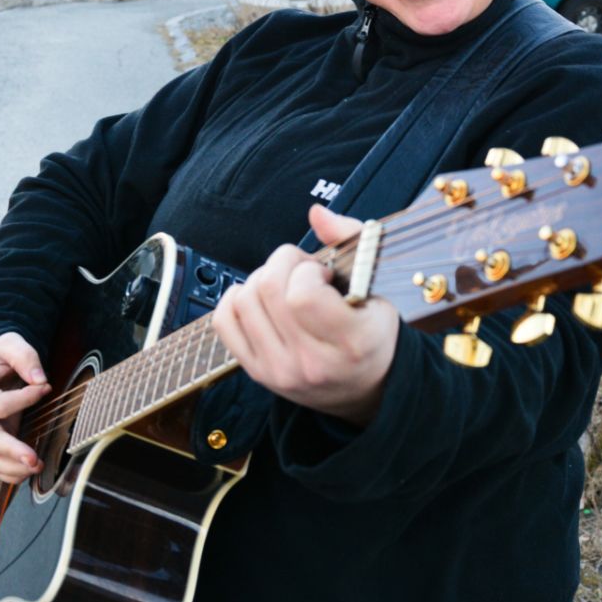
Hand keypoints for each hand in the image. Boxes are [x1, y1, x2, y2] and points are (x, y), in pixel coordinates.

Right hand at [0, 332, 52, 482]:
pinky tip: (26, 473)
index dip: (24, 399)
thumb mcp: (9, 344)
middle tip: (34, 459)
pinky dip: (8, 473)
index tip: (45, 388)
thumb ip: (24, 356)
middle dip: (12, 450)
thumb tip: (39, 379)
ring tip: (36, 467)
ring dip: (12, 466)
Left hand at [212, 205, 399, 425]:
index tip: (323, 275)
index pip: (302, 295)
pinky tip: (261, 300)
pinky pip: (224, 321)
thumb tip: (317, 213)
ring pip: (243, 300)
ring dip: (262, 279)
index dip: (308, 271)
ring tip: (287, 288)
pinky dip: (236, 299)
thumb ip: (351, 241)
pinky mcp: (258, 373)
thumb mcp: (376, 286)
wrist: (364, 388)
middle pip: (267, 290)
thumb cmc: (371, 331)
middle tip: (304, 273)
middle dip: (284, 264)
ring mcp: (280, 371)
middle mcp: (312, 363)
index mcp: (351, 342)